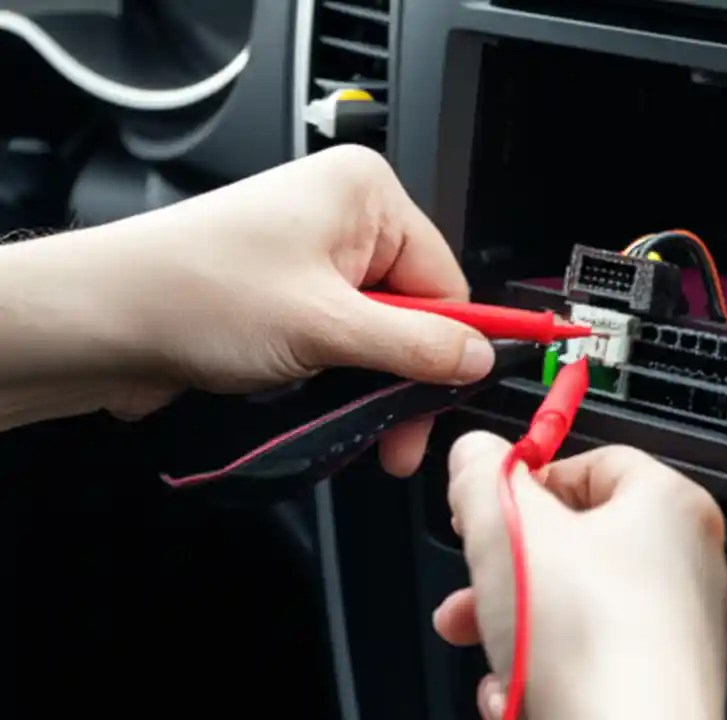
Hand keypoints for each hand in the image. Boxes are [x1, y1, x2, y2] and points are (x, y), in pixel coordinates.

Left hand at [0, 145, 491, 475]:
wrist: (100, 321)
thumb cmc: (196, 294)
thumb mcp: (328, 327)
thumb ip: (417, 346)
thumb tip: (480, 357)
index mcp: (365, 195)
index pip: (445, 279)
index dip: (451, 345)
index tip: (450, 399)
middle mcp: (342, 217)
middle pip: (414, 311)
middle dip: (406, 377)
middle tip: (399, 438)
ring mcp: (312, 256)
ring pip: (377, 334)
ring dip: (368, 385)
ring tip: (352, 424)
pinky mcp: (287, 293)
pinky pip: (340, 341)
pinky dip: (337, 379)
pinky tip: (322, 404)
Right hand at [434, 432, 726, 719]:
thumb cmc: (591, 646)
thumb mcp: (506, 530)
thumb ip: (483, 476)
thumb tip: (477, 455)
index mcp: (669, 506)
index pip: (592, 462)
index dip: (527, 479)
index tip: (485, 502)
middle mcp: (686, 563)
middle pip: (575, 542)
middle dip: (505, 569)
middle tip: (472, 582)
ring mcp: (677, 629)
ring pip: (574, 609)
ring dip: (514, 629)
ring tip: (488, 650)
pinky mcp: (657, 683)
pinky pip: (588, 662)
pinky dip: (544, 675)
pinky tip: (518, 694)